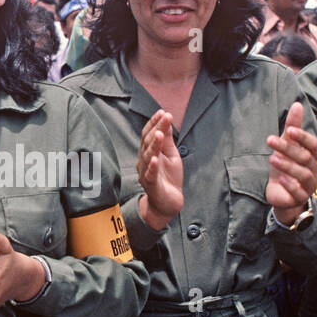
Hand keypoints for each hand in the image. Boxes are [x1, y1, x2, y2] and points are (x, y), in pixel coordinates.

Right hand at [137, 110, 182, 229]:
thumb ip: (168, 141)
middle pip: (147, 143)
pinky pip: (150, 176)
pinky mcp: (152, 186)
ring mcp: (146, 173)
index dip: (155, 123)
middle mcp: (145, 161)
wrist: (167, 204)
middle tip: (165, 117)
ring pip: (148, 157)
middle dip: (156, 129)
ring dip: (154, 145)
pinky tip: (155, 159)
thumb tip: (167, 122)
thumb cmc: (168, 179)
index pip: (149, 134)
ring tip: (160, 134)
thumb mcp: (171, 156)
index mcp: (149, 153)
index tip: (163, 112)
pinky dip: (152, 167)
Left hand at [266, 102, 316, 224]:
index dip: (303, 137)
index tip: (289, 130)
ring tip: (272, 158)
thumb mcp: (287, 146)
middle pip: (305, 157)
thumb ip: (292, 127)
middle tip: (270, 140)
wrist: (282, 194)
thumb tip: (297, 104)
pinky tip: (281, 178)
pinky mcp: (300, 198)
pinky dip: (290, 185)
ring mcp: (309, 185)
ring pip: (303, 174)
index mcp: (312, 156)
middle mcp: (313, 170)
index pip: (312, 144)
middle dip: (288, 148)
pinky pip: (299, 192)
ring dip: (288, 165)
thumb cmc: (286, 167)